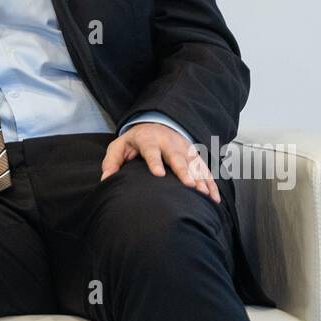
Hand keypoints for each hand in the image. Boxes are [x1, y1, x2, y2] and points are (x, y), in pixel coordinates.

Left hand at [99, 123, 219, 203]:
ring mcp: (183, 149)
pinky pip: (204, 170)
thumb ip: (112, 162)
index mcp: (148, 140)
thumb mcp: (120, 146)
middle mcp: (168, 143)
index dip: (155, 161)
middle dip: (184, 172)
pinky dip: (211, 183)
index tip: (158, 174)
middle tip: (189, 185)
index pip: (151, 151)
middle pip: (177, 158)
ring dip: (200, 178)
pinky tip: (214, 197)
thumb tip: (106, 180)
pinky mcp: (193, 156)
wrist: (156, 123)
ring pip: (193, 164)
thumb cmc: (135, 141)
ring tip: (205, 194)